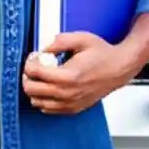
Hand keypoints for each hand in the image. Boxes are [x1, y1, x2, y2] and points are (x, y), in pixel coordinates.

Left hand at [22, 32, 143, 114]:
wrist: (119, 69)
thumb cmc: (103, 54)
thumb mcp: (81, 39)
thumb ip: (59, 41)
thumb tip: (43, 48)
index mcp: (68, 75)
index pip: (35, 72)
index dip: (30, 62)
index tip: (34, 57)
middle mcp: (67, 93)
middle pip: (31, 89)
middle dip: (28, 76)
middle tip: (34, 67)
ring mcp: (70, 103)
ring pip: (37, 102)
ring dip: (34, 89)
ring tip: (42, 77)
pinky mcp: (73, 108)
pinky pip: (48, 109)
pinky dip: (44, 99)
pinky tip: (50, 87)